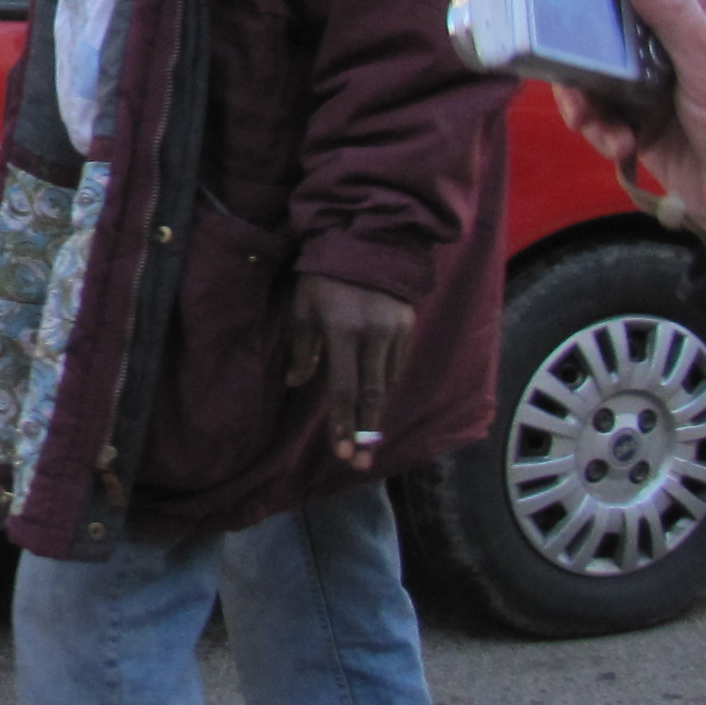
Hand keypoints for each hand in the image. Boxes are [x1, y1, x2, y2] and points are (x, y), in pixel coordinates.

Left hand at [280, 274, 416, 466]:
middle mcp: (373, 336)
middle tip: (360, 464)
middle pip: (371, 395)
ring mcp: (395, 332)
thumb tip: (298, 383)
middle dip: (365, 432)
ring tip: (368, 441)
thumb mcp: (304, 307)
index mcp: (343, 331)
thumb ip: (303, 348)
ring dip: (377, 413)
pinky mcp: (407, 326)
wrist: (368, 241)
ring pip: (387, 383)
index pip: (343, 389)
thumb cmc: (325, 275)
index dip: (343, 424)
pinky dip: (386, 387)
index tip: (342, 453)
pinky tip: (377, 403)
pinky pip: (396, 366)